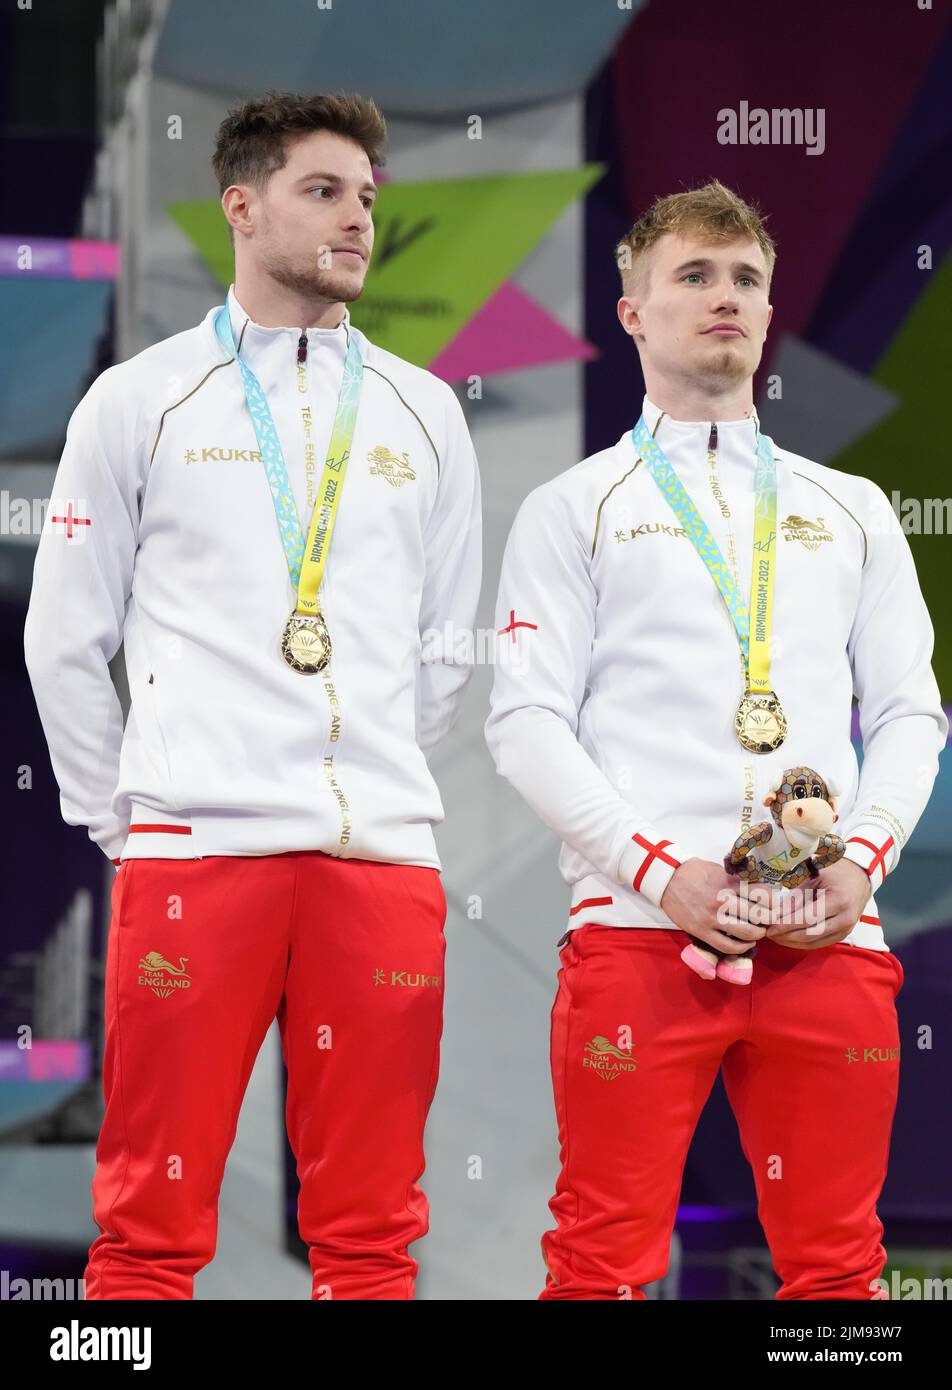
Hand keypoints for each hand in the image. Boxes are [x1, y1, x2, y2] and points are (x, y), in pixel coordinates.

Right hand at [660, 858, 780, 954]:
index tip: (773, 904)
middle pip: (757, 915)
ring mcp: (712, 918)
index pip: (761, 893)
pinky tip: (746, 944)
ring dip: (758, 935)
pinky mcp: (702, 931)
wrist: (665, 879)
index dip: (773, 900)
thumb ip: (734, 880)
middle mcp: (722, 901)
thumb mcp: (717, 869)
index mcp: (727, 883)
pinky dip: (741, 948)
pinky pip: (727, 946)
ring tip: (758, 932)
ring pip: (746, 933)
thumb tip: (753, 888)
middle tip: (768, 920)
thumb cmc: (691, 871)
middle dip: (768, 919)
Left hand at [764, 858, 871, 949]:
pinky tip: (788, 938)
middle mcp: (845, 919)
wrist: (860, 877)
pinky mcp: (842, 935)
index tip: (770, 927)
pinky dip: (802, 943)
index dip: (787, 925)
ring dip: (792, 942)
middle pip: (810, 934)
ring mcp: (845, 929)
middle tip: (767, 933)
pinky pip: (819, 943)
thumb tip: (776, 914)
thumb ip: (797, 896)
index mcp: (839, 900)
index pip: (808, 918)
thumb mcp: (815, 878)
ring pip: (813, 942)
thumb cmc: (836, 872)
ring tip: (774, 936)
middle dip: (786, 936)